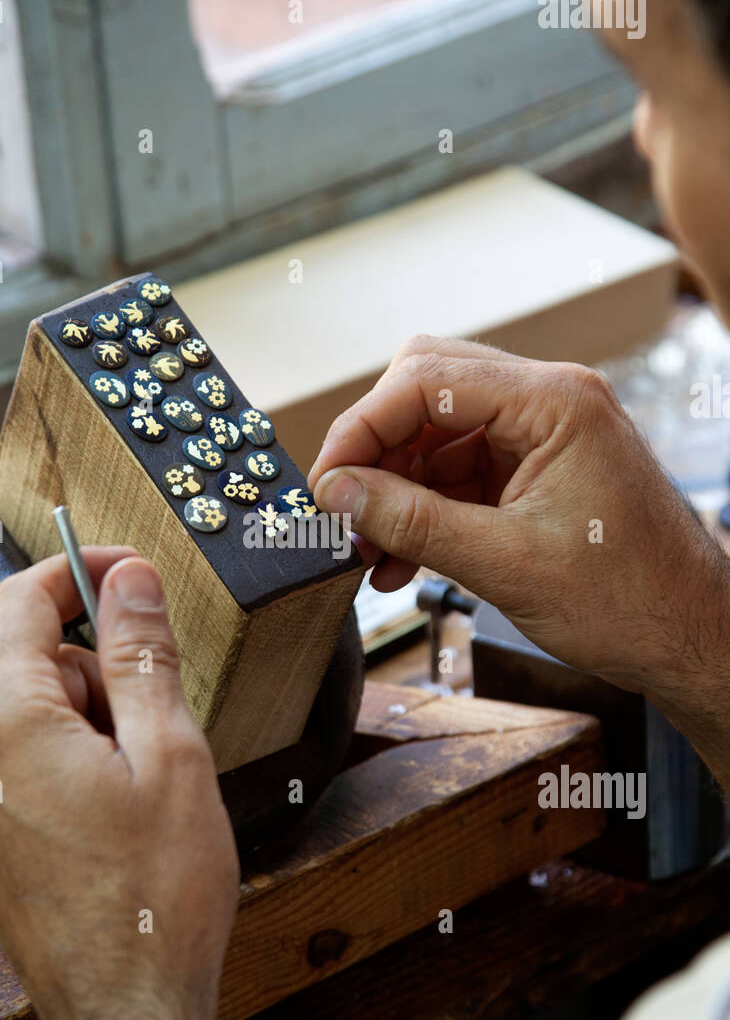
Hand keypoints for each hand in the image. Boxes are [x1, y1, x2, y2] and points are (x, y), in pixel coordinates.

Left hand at [0, 549, 238, 1019]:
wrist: (127, 1015)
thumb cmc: (155, 897)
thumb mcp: (170, 753)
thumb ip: (142, 653)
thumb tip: (129, 580)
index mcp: (7, 721)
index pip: (22, 601)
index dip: (79, 572)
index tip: (128, 571)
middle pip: (36, 662)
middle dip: (103, 674)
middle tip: (163, 732)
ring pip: (38, 716)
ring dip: (97, 726)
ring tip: (146, 793)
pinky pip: (29, 764)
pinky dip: (77, 765)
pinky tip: (120, 818)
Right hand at [309, 336, 729, 712]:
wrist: (690, 640)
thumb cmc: (631, 602)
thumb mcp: (505, 564)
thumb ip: (414, 521)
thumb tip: (339, 493)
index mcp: (556, 402)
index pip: (429, 378)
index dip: (364, 427)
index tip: (327, 482)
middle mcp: (551, 403)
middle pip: (429, 393)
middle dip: (376, 453)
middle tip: (343, 510)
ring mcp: (544, 435)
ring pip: (438, 437)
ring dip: (396, 491)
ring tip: (369, 552)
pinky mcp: (537, 470)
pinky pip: (460, 472)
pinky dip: (425, 510)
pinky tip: (400, 558)